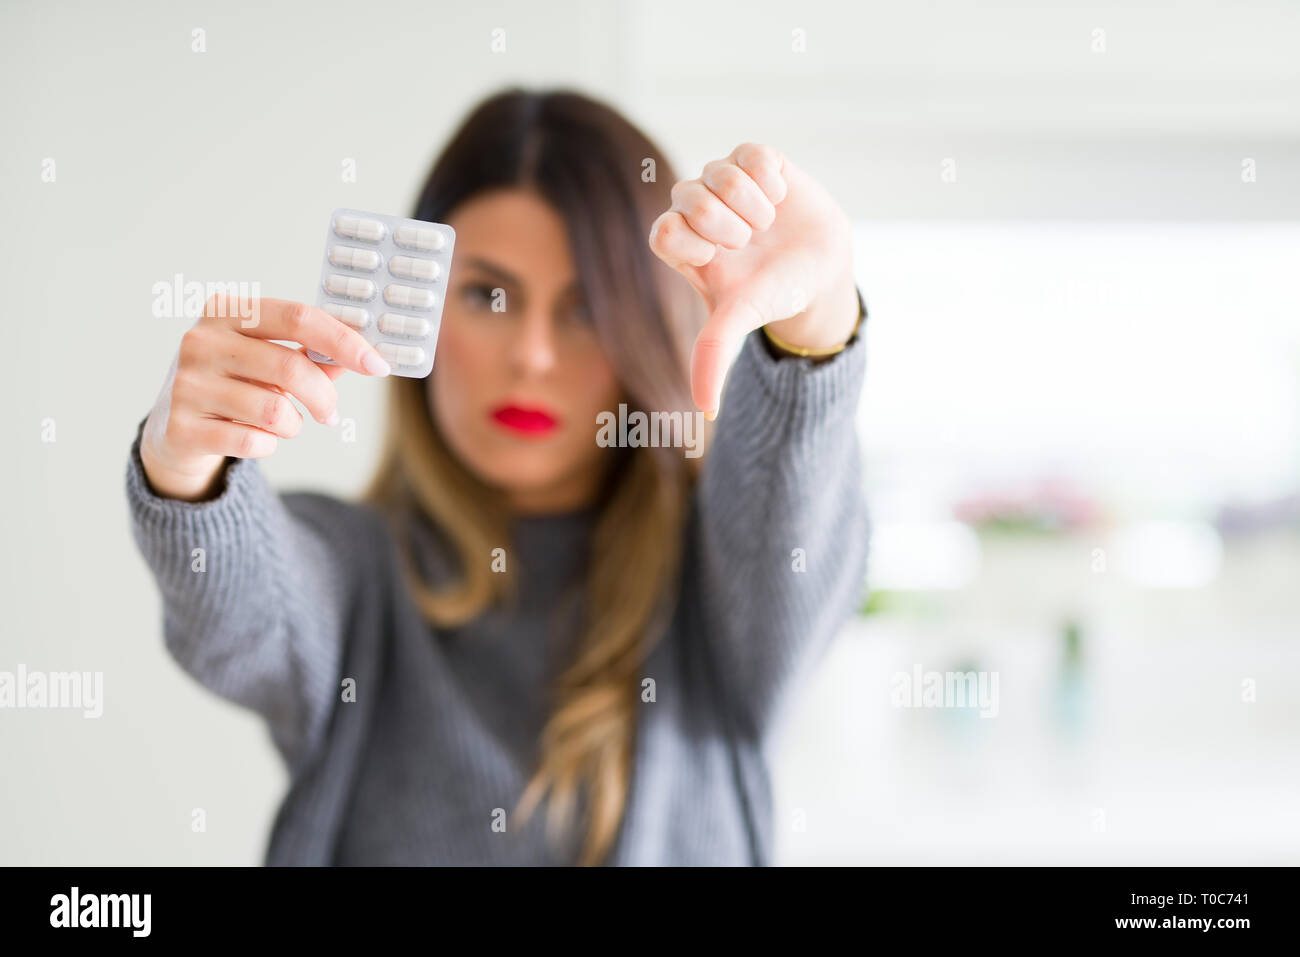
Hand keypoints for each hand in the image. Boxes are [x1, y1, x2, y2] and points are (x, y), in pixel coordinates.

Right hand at [139, 294, 391, 500]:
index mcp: (226, 312)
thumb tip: (364, 356)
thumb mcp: (267, 360)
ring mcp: (187, 384)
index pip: (298, 317)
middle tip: (331, 412)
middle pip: (291, 366)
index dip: (344, 340)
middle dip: (325, 396)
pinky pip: (253, 442)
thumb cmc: (234, 384)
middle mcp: (200, 341)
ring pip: (275, 410)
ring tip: (284, 423)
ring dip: (294, 424)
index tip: (378, 365)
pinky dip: (269, 445)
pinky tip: (257, 439)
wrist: (174, 429)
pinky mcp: (181, 428)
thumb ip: (313, 355)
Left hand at [648, 143, 858, 416]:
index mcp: (682, 245)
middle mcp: (697, 210)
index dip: (694, 243)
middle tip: (749, 244)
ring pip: (720, 173)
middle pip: (689, 198)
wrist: (818, 273)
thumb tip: (705, 411)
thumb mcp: (739, 322)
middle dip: (727, 225)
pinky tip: (780, 199)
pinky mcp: (757, 161)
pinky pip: (752, 154)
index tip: (720, 261)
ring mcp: (725, 182)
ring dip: (752, 205)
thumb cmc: (770, 295)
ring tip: (767, 225)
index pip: (662, 231)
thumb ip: (713, 356)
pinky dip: (771, 180)